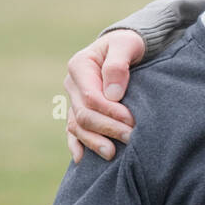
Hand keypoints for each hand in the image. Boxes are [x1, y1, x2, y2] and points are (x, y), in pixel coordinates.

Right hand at [65, 29, 144, 162]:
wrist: (127, 47)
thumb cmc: (129, 44)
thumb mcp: (127, 45)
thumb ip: (118, 64)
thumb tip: (112, 93)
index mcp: (80, 66)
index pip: (92, 98)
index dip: (111, 112)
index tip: (132, 120)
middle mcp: (72, 84)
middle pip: (84, 115)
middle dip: (107, 129)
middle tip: (131, 138)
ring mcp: (73, 99)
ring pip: (77, 126)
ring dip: (94, 142)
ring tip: (112, 154)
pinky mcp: (78, 109)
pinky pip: (72, 130)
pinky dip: (76, 144)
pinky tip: (81, 159)